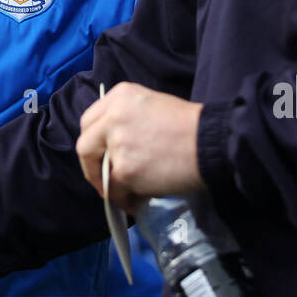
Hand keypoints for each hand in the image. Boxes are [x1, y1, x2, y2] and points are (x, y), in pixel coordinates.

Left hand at [76, 82, 204, 213]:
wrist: (211, 142)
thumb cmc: (189, 126)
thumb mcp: (152, 106)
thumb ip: (126, 119)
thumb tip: (111, 147)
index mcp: (119, 96)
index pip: (89, 121)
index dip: (92, 143)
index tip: (100, 158)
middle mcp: (113, 116)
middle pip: (85, 145)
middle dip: (91, 168)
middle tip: (103, 182)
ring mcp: (117, 143)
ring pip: (100, 172)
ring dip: (111, 186)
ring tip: (129, 193)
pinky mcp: (125, 169)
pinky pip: (115, 190)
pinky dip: (123, 199)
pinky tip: (137, 201)